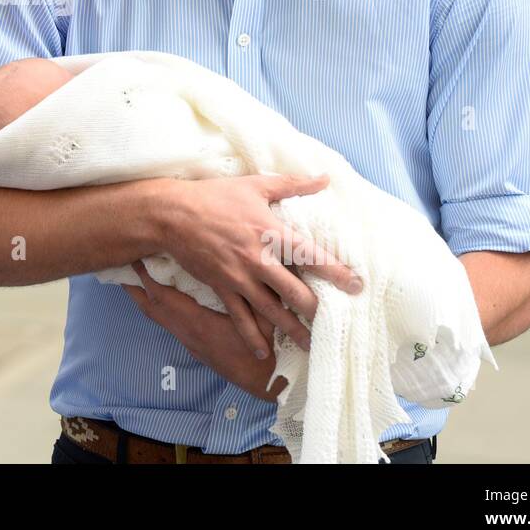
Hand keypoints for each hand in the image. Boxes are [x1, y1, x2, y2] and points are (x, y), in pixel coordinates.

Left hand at [124, 262, 287, 402]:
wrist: (265, 382)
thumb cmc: (264, 350)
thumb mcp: (262, 317)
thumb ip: (251, 294)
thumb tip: (247, 268)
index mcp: (198, 322)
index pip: (162, 296)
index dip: (147, 276)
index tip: (137, 257)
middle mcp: (186, 331)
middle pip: (150, 307)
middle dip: (135, 285)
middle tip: (124, 264)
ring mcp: (188, 340)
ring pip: (156, 316)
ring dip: (144, 296)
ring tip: (134, 277)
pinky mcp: (193, 345)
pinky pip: (166, 322)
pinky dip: (157, 306)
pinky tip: (160, 296)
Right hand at [159, 173, 362, 359]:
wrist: (172, 215)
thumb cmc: (215, 197)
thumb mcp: (255, 185)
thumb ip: (293, 184)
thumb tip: (325, 177)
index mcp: (270, 232)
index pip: (310, 255)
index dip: (336, 272)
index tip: (356, 286)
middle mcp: (258, 259)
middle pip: (295, 292)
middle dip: (317, 310)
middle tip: (338, 325)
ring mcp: (239, 277)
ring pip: (272, 311)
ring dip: (292, 330)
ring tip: (311, 346)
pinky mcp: (222, 288)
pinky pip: (240, 318)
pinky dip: (252, 336)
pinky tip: (263, 352)